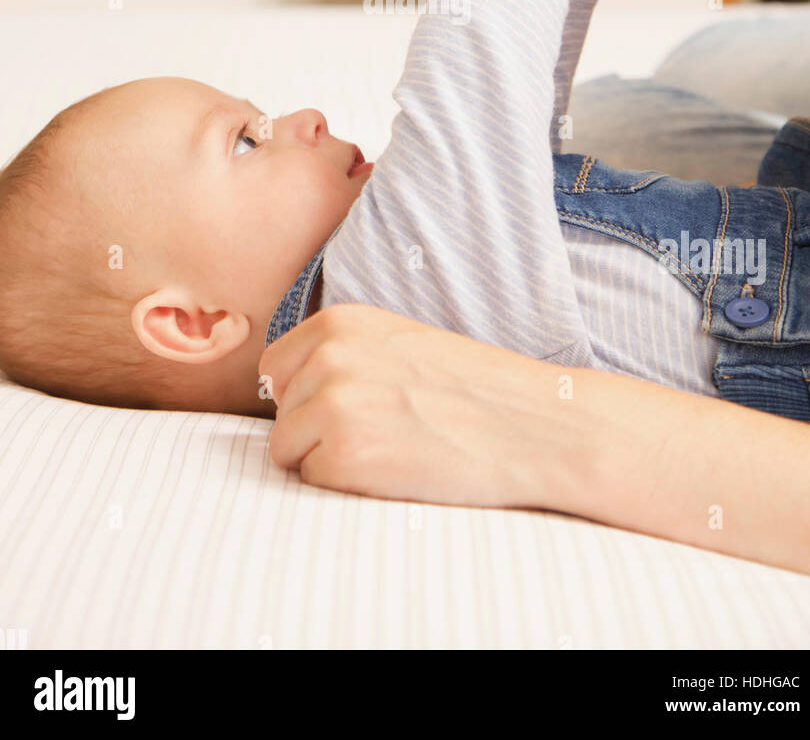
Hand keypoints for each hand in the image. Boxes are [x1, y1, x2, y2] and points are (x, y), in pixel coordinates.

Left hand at [258, 303, 559, 508]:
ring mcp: (332, 404)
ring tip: (390, 448)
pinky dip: (346, 487)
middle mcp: (328, 356)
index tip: (350, 407)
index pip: (275, 368)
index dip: (305, 396)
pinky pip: (312, 483)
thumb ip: (342, 355)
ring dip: (328, 460)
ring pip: (289, 450)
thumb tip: (283, 391)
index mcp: (341, 322)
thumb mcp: (398, 344)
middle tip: (382, 430)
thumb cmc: (472, 390)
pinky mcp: (344, 455)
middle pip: (280, 412)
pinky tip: (394, 469)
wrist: (533, 425)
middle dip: (315, 430)